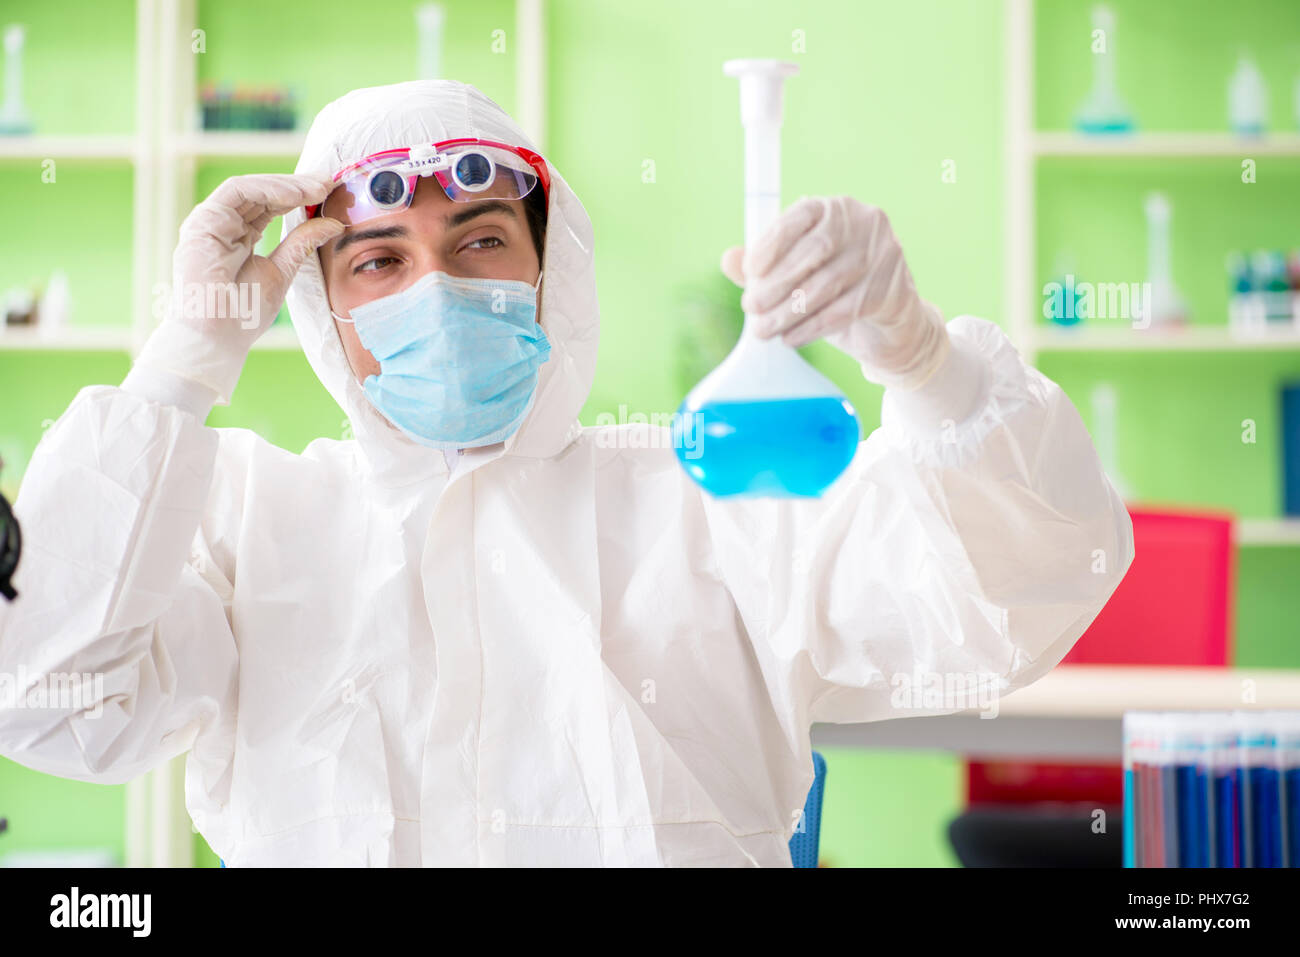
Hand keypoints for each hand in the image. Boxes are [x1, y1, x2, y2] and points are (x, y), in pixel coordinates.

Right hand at [170, 173, 343, 342]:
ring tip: (317, 187)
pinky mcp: (203, 220)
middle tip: (328, 182)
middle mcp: (223, 225)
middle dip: (297, 186)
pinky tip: (294, 194)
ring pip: (251, 187)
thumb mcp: (282, 271)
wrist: (217, 335)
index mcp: (240, 236)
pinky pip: (237, 191)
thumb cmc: (243, 312)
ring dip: (287, 185)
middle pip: (262, 194)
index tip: (330, 193)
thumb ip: (302, 244)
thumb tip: (333, 223)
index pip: (270, 206)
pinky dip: (267, 189)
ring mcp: (211, 221)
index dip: (300, 196)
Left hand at [720, 195, 949, 390]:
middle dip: (776, 283)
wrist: (890, 325)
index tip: (750, 270)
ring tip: (764, 330)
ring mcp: (883, 255)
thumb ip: (766, 266)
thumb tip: (729, 259)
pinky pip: (842, 311)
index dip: (772, 242)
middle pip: (814, 250)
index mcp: (836, 209)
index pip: (801, 215)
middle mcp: (863, 224)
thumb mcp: (801, 274)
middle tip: (750, 307)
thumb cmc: (838, 290)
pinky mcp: (890, 291)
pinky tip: (790, 338)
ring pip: (825, 284)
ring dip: (788, 311)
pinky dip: (811, 327)